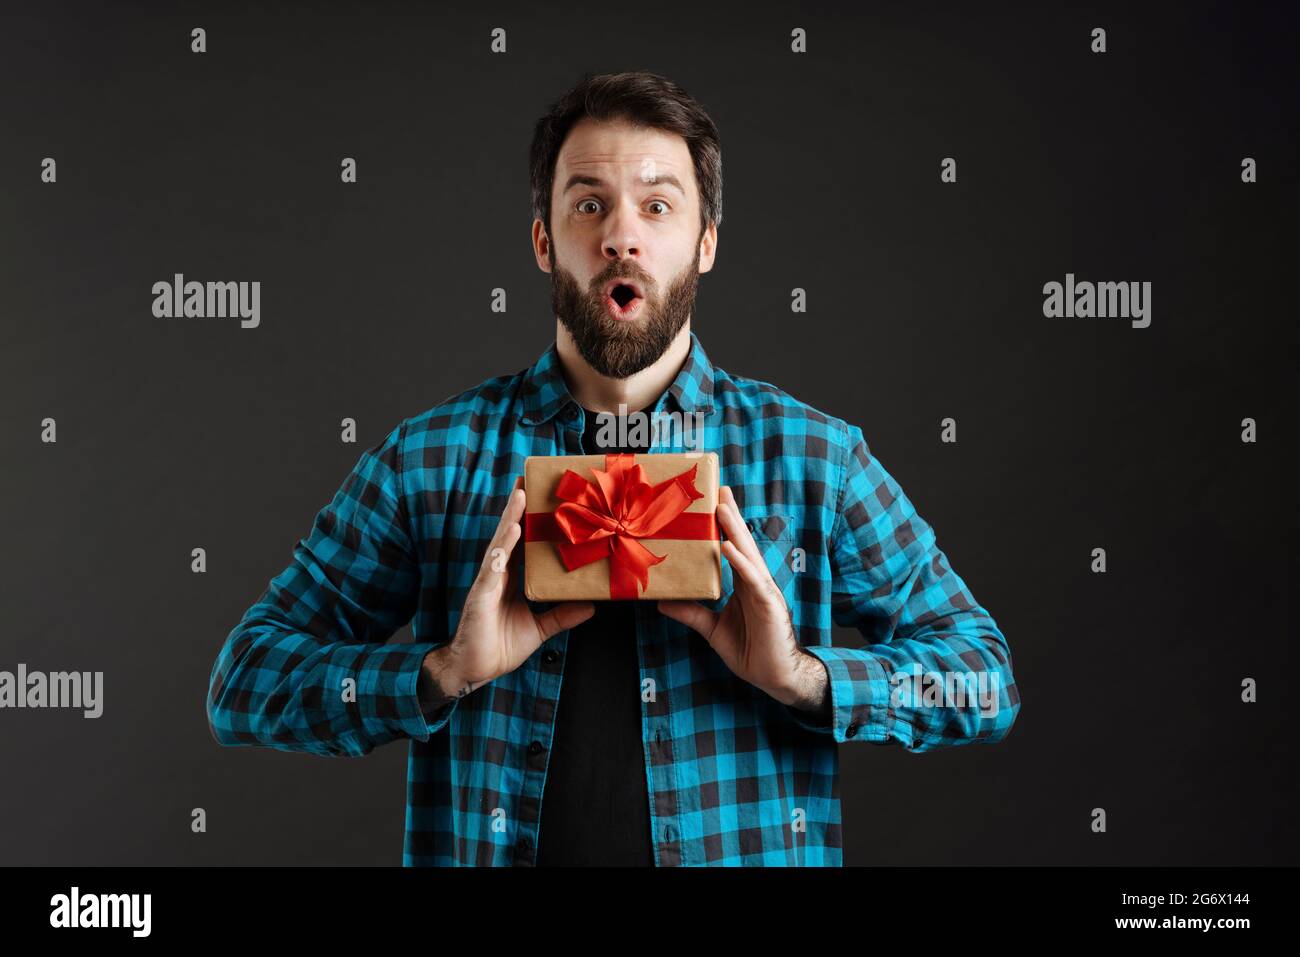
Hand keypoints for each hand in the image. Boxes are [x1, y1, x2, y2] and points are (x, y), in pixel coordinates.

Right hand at [423, 476, 594, 700]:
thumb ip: (562, 615)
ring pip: (500, 543)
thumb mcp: (539, 629)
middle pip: (509, 535)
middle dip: (517, 508)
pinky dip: (502, 547)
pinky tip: (512, 531)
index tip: (539, 498)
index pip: (522, 544)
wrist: (475, 670)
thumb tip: (590, 606)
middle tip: (526, 480)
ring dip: (510, 518)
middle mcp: (498, 575)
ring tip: (521, 495)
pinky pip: (492, 566)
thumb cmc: (499, 647)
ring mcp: (488, 582)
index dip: (530, 522)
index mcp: (510, 580)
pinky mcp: (480, 594)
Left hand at [657, 485, 811, 705]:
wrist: (776, 677)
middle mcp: (754, 582)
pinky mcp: (769, 605)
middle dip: (730, 516)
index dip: (723, 527)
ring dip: (735, 530)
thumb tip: (663, 601)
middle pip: (741, 542)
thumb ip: (691, 613)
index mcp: (743, 585)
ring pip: (748, 554)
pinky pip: (754, 579)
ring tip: (722, 508)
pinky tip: (730, 548)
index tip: (712, 502)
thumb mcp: (712, 629)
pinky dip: (742, 562)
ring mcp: (763, 591)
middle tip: (719, 489)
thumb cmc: (752, 651)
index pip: (732, 549)